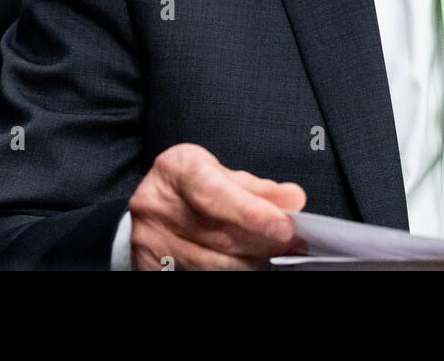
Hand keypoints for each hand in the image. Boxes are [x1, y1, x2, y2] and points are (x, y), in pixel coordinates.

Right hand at [128, 143, 306, 269]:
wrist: (149, 203)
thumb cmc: (190, 184)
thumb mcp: (220, 172)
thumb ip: (258, 187)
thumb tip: (294, 200)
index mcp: (176, 169)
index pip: (215, 194)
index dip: (251, 213)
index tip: (284, 226)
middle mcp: (155, 205)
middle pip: (217, 234)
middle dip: (261, 241)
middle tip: (291, 243)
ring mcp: (149, 240)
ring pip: (211, 263)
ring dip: (250, 261)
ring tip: (272, 253)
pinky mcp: (150, 267)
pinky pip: (199, 275)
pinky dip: (230, 271)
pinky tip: (247, 263)